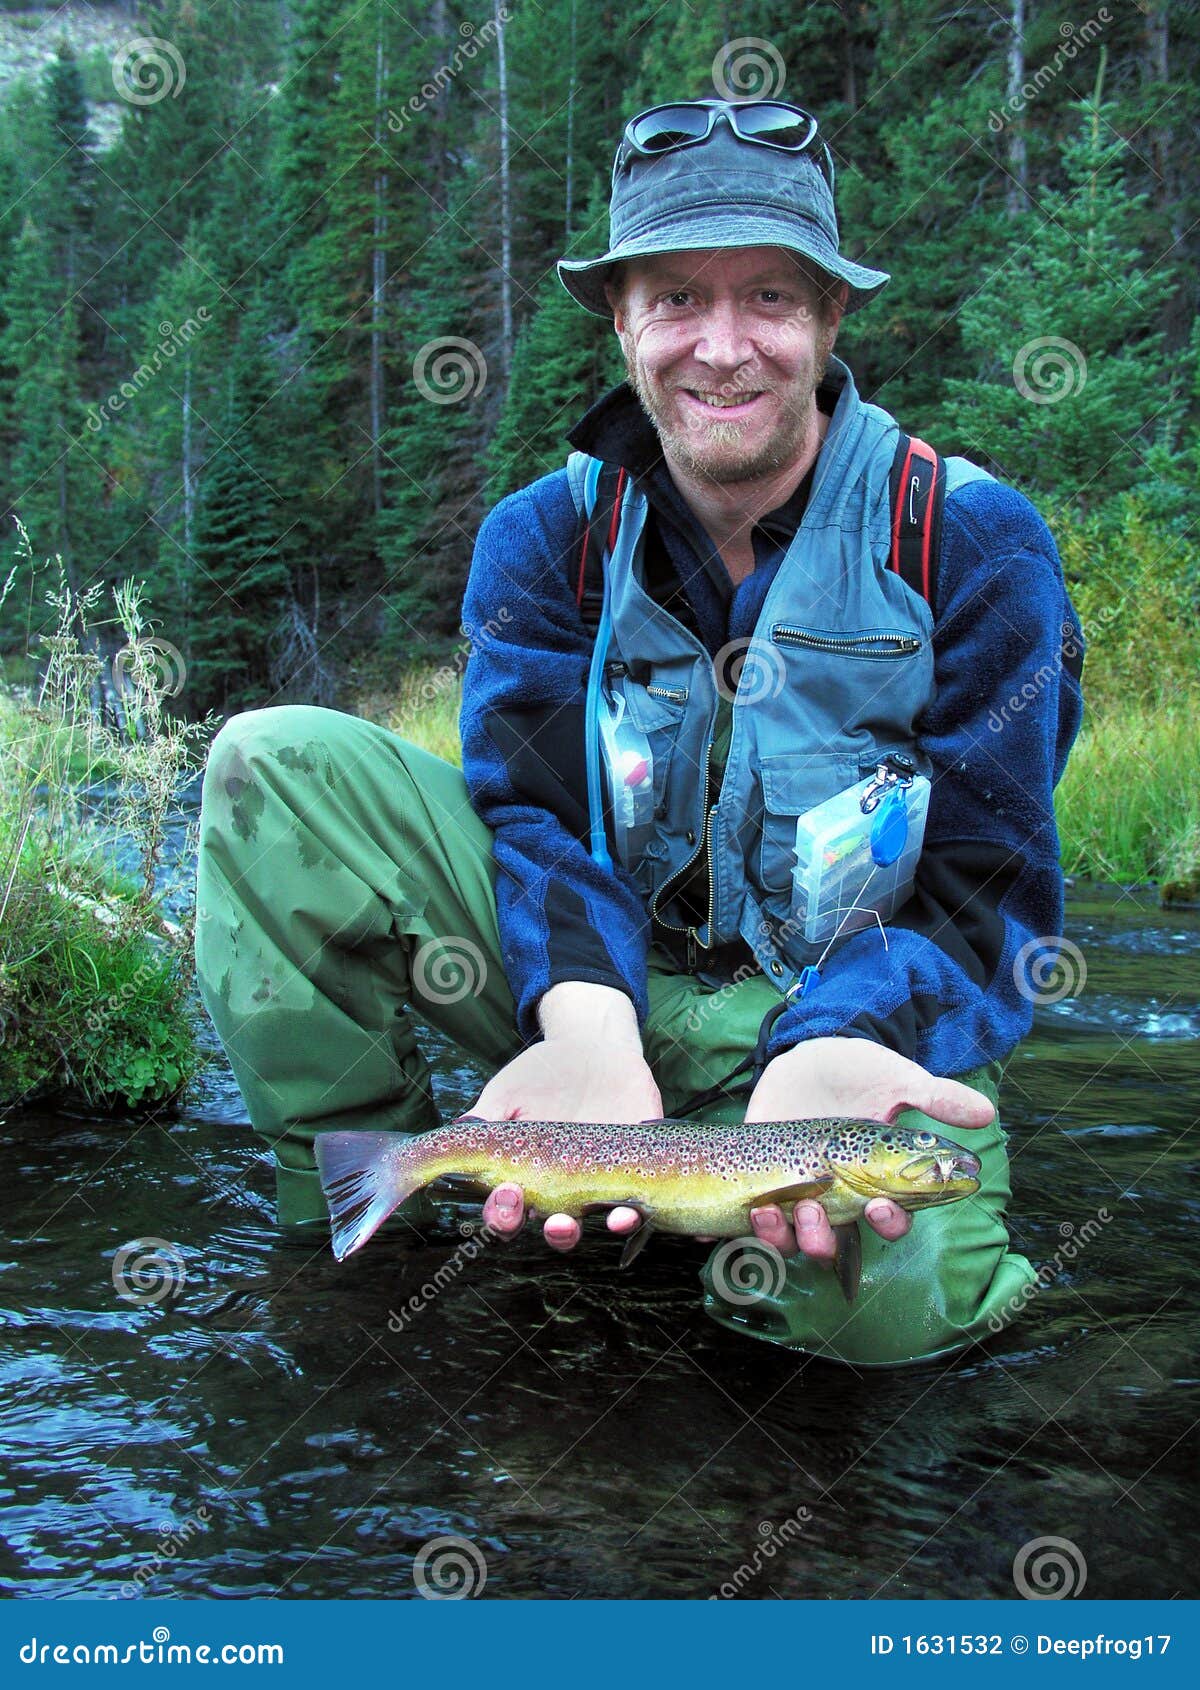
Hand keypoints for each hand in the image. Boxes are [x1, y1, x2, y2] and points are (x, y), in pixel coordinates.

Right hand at [469, 982, 661, 1252]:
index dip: (504, 1215)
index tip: (507, 1193)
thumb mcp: (506, 1093)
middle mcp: (565, 1189)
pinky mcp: (639, 1168)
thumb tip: (458, 1141)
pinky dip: (636, 1211)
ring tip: (601, 1220)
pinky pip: (639, 1200)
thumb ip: (484, 1121)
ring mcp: (603, 1182)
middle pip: (557, 1229)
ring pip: (602, 1221)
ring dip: (603, 1228)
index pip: (510, 1215)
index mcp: (527, 1179)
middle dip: (554, 1231)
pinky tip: (630, 1209)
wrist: (592, 1044)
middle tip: (549, 1215)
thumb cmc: (540, 1074)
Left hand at [741, 1035, 994, 1265]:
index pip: (888, 1221)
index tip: (880, 1210)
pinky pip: (740, 1216)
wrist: (810, 1053)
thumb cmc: (862, 1070)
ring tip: (766, 1211)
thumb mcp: (898, 1078)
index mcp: (874, 1182)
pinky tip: (706, 1233)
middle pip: (830, 1241)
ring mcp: (793, 1191)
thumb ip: (936, 1098)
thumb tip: (987, 1112)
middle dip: (819, 1238)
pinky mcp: (755, 1178)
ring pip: (785, 1237)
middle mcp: (834, 1197)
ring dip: (775, 1235)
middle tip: (812, 1211)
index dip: (887, 1224)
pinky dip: (720, 1231)